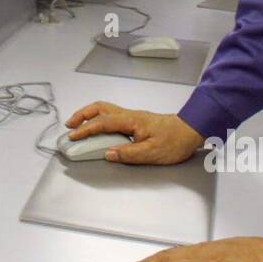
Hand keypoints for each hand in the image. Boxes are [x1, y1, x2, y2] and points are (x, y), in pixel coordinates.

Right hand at [65, 101, 204, 163]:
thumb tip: (108, 154)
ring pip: (105, 109)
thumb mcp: (152, 153)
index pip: (101, 123)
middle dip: (81, 115)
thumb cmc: (175, 141)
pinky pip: (112, 115)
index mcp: (130, 121)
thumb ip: (128, 153)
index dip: (85, 130)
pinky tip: (99, 128)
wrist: (192, 130)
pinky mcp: (137, 120)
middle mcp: (129, 115)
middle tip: (70, 125)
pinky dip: (99, 118)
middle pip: (99, 108)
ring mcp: (133, 116)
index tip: (73, 137)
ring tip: (80, 125)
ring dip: (89, 115)